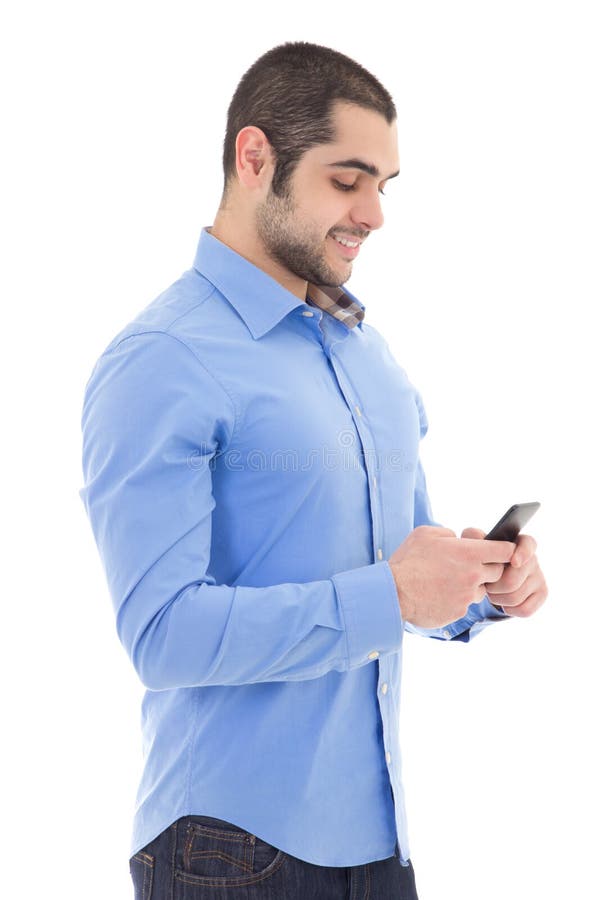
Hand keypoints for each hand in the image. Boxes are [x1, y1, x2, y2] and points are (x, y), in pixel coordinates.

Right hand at [388, 525, 515, 628]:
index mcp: (469, 553)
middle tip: (471, 565)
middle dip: (489, 568)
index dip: (506, 549)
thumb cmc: (408, 560)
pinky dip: (456, 599)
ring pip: (482, 590)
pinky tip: (439, 594)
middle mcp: (473, 575)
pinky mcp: (459, 612)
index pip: (505, 550)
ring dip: (472, 585)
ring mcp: (467, 596)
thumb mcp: (426, 534)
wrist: (393, 592)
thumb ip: (449, 534)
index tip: (501, 550)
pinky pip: (465, 604)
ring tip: (449, 581)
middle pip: (498, 572)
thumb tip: (457, 539)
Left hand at [461, 528, 547, 616]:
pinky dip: (510, 609)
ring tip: (491, 592)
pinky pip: (525, 609)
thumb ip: (473, 537)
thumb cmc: (484, 559)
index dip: (523, 553)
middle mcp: (533, 559)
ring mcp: (540, 576)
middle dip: (493, 587)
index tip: (513, 562)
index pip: (528, 545)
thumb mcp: (476, 546)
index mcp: (519, 543)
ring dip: (498, 599)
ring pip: (516, 597)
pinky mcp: (542, 593)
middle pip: (512, 580)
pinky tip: (503, 603)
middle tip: (485, 585)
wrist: (492, 579)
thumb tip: (476, 536)